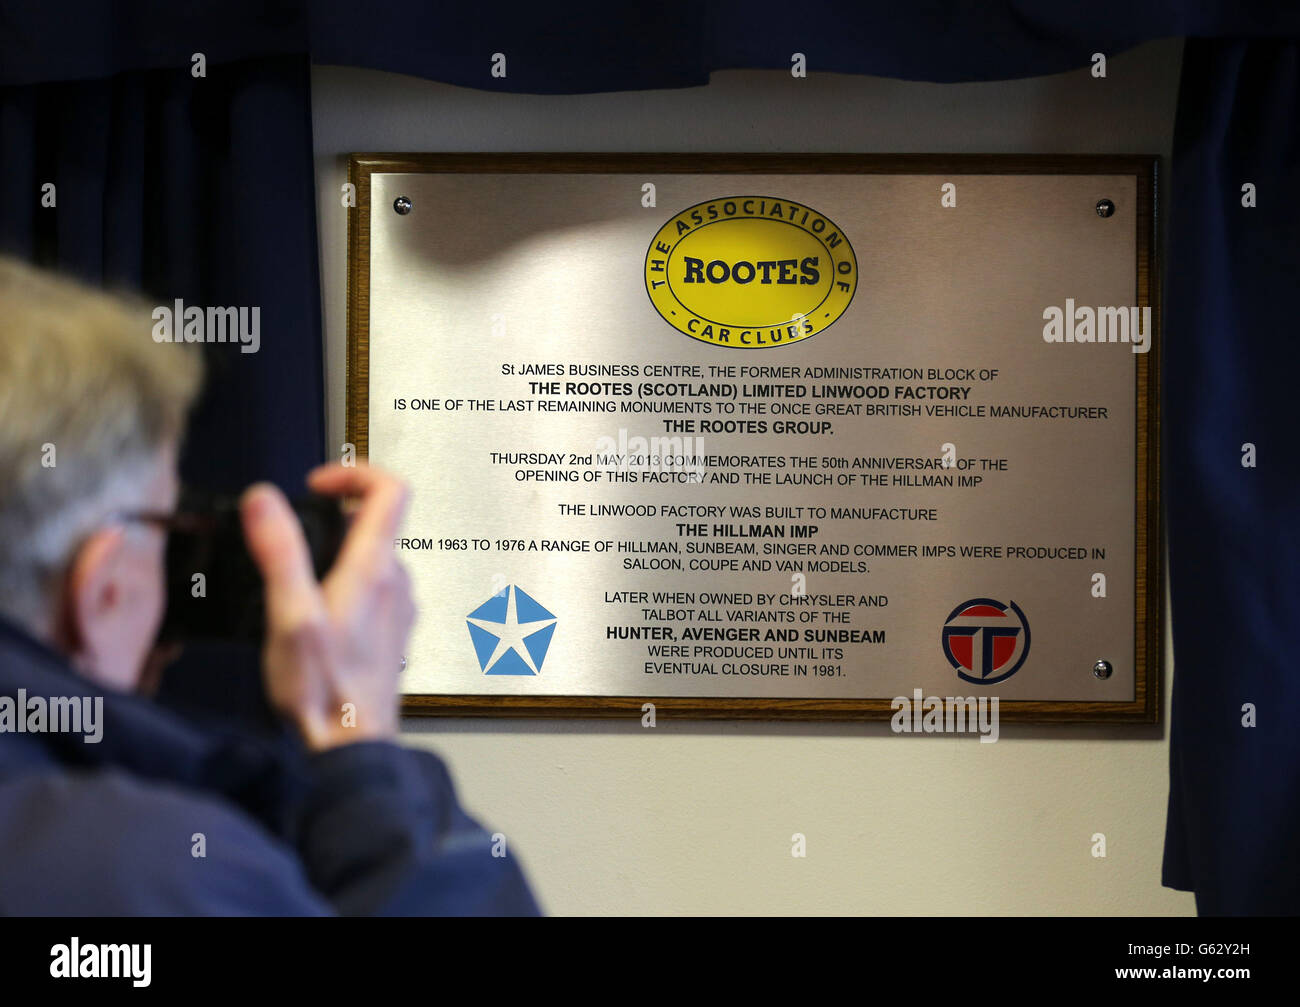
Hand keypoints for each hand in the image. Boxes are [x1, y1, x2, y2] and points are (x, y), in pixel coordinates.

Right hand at [239, 463, 414, 750]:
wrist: (352, 746)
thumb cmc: (325, 690)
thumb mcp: (289, 614)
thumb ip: (278, 551)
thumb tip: (264, 499)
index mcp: (376, 568)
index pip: (391, 489)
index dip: (354, 472)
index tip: (317, 484)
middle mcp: (397, 582)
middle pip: (377, 522)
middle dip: (332, 517)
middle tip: (292, 535)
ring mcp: (399, 608)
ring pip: (374, 557)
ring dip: (336, 554)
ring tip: (296, 581)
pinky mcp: (392, 632)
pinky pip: (374, 590)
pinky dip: (345, 584)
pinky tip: (314, 616)